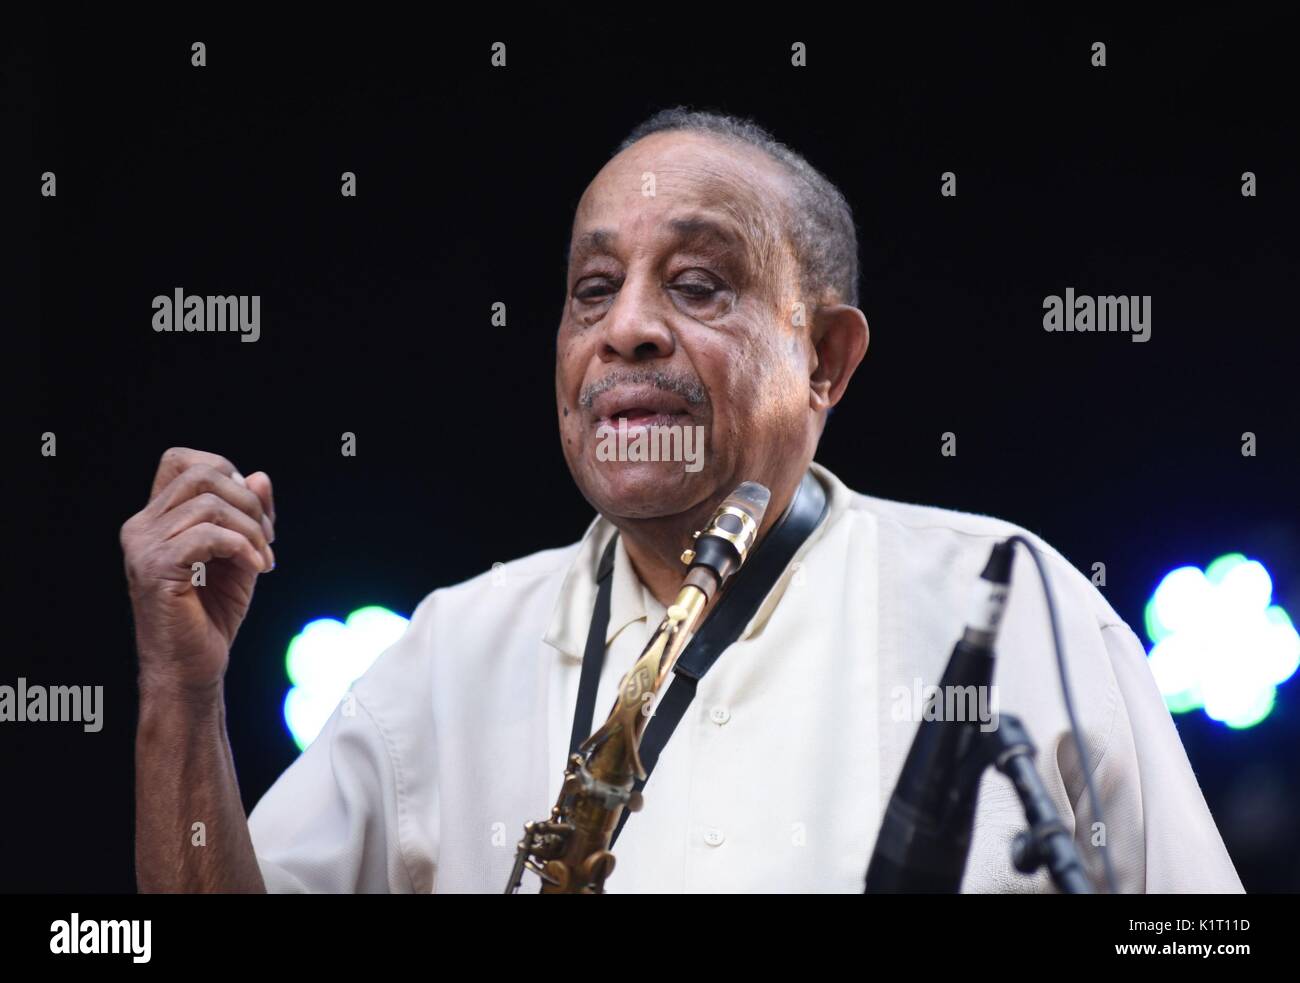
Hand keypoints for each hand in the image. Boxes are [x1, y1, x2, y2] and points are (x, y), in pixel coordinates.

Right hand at [121, 448, 275, 691]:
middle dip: (248, 501)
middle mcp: (141, 526)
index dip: (225, 471)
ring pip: (210, 502)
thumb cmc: (212, 616)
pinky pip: (209, 534)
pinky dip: (244, 547)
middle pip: (201, 473)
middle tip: (268, 537)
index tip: (252, 510)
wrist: (192, 669)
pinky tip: (260, 568)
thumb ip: (250, 516)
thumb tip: (259, 476)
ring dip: (252, 528)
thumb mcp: (242, 556)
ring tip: (265, 559)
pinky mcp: (156, 568)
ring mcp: (143, 546)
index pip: (180, 460)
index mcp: (155, 518)